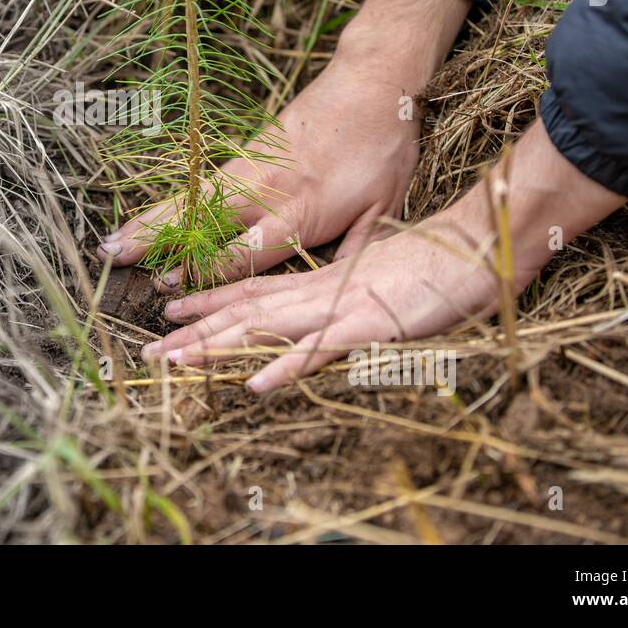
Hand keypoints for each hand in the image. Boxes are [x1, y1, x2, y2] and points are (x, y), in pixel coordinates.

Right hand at [97, 0, 470, 287]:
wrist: (370, 82)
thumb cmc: (383, 150)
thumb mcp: (384, 209)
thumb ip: (357, 253)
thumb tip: (343, 296)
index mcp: (302, 211)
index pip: (247, 249)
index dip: (208, 270)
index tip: (172, 287)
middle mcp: (267, 191)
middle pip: (202, 222)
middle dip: (159, 244)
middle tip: (118, 262)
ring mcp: (250, 169)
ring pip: (190, 202)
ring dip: (147, 224)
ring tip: (110, 245)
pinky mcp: (245, 154)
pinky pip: (198, 186)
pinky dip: (166, 205)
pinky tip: (141, 220)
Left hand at [141, 119, 626, 391]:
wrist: (478, 244)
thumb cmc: (434, 265)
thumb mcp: (378, 280)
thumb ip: (345, 294)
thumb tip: (319, 309)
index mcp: (320, 280)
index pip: (252, 290)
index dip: (209, 302)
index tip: (169, 312)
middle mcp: (318, 290)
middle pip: (244, 311)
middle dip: (193, 332)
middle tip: (149, 350)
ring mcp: (340, 305)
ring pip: (266, 328)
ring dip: (218, 347)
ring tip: (176, 362)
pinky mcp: (368, 323)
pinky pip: (320, 350)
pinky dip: (285, 367)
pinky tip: (253, 384)